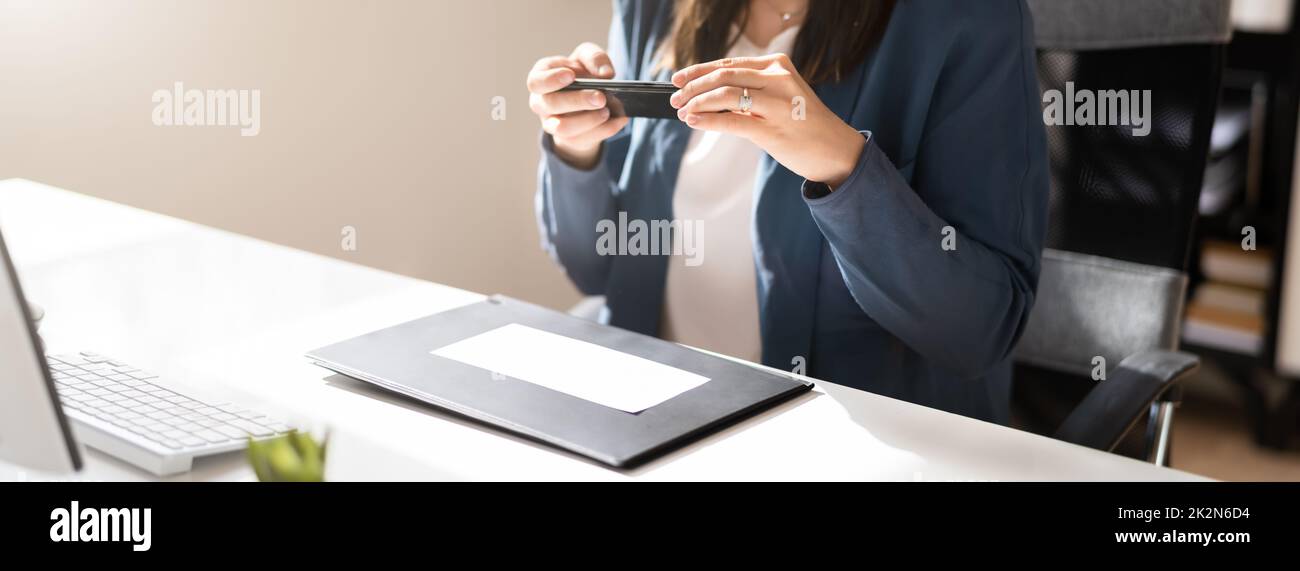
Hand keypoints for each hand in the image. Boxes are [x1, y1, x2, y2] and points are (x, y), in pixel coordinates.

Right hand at [527, 42, 629, 169]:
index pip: (536, 82)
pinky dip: (604, 130)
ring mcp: (553, 124)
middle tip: (600, 97)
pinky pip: (583, 140)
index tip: (570, 76)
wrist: (586, 99)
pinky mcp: (569, 139)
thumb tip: (605, 74)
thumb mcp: (586, 57)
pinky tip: (619, 120)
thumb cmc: (581, 73)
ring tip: (607, 111)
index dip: (551, 80)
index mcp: (541, 79)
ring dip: (588, 121)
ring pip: (563, 128)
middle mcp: (542, 103)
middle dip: (577, 101)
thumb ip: (594, 58)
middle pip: (551, 105)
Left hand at [670, 54, 864, 187]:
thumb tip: (708, 95)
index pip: (729, 64)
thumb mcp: (780, 96)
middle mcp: (777, 80)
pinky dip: (708, 120)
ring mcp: (776, 104)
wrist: (835, 149)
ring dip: (697, 103)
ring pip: (724, 95)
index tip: (679, 79)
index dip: (699, 70)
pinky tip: (693, 120)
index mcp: (777, 66)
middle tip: (675, 98)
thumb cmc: (804, 123)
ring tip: (682, 111)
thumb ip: (750, 91)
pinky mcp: (772, 129)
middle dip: (693, 87)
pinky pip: (732, 121)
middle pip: (723, 76)